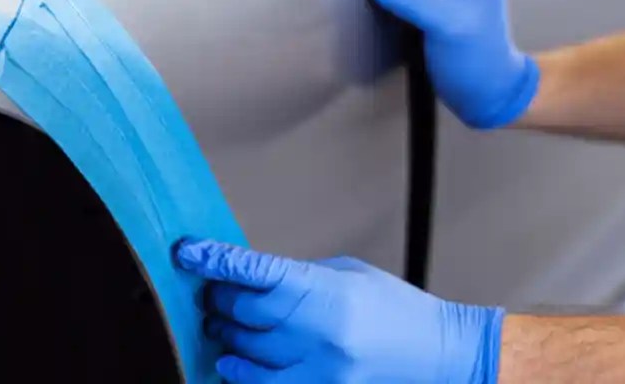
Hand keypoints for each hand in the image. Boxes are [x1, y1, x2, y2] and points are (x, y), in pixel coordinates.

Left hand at [175, 239, 503, 383]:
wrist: (438, 355)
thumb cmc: (394, 310)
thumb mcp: (345, 274)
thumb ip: (295, 276)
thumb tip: (248, 275)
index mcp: (324, 290)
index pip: (254, 269)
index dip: (214, 259)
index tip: (187, 252)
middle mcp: (317, 330)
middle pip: (242, 310)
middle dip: (219, 297)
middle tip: (210, 291)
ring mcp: (317, 366)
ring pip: (245, 347)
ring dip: (226, 333)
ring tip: (223, 322)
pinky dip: (237, 371)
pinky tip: (229, 360)